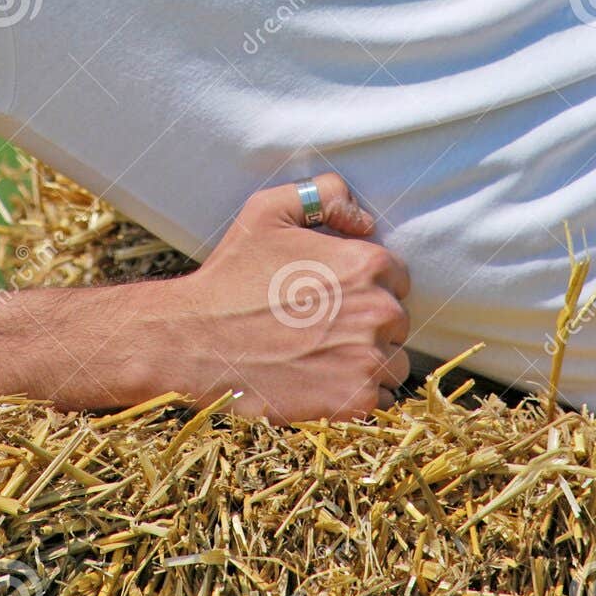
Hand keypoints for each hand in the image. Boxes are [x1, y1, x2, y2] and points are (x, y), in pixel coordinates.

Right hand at [158, 172, 410, 424]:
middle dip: (368, 322)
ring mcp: (369, 360)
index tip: (334, 294)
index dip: (366, 283)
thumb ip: (324, 194)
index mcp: (365, 264)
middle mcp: (378, 311)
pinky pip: (381, 397)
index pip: (395, 276)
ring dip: (369, 360)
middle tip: (322, 326)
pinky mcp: (356, 401)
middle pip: (397, 320)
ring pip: (393, 361)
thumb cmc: (232, 274)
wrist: (198, 341)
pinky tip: (323, 381)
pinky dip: (359, 393)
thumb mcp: (268, 210)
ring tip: (323, 356)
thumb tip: (364, 219)